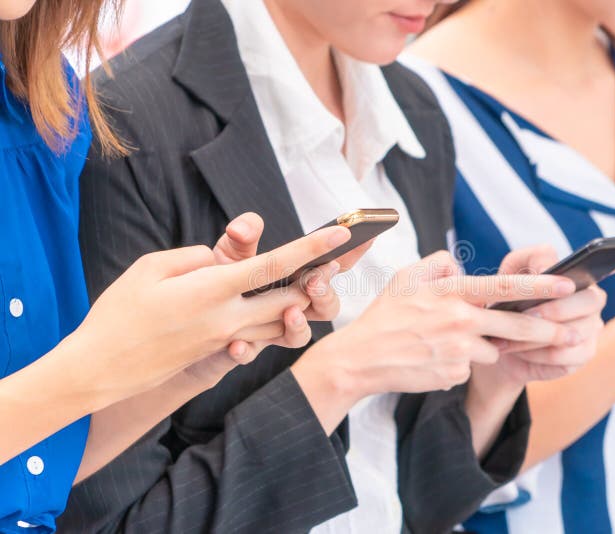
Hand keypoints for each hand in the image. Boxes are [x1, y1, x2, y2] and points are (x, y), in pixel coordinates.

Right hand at [67, 220, 352, 408]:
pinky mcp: (217, 353)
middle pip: (291, 300)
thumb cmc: (120, 311)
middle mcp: (228, 318)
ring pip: (280, 324)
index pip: (275, 266)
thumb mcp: (151, 268)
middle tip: (333, 264)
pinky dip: (273, 323)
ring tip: (313, 285)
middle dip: (316, 283)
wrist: (101, 368)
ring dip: (299, 306)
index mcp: (214, 289)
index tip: (341, 236)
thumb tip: (219, 262)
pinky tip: (276, 309)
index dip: (312, 248)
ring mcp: (225, 339)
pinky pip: (258, 337)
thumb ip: (195, 257)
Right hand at [291, 250, 580, 433]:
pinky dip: (459, 363)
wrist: (361, 359)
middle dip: (547, 330)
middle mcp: (460, 320)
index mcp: (452, 292)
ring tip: (446, 341)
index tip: (568, 285)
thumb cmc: (384, 315)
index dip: (541, 287)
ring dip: (484, 346)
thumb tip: (463, 268)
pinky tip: (434, 358)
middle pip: (517, 327)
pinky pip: (470, 367)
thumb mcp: (406, 277)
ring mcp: (458, 351)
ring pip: (492, 349)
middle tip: (568, 332)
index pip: (506, 287)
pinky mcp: (453, 375)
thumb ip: (439, 264)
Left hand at [473, 245, 606, 393]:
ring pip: (577, 331)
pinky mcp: (581, 356)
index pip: (612, 264)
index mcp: (579, 277)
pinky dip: (539, 354)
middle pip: (591, 300)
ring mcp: (591, 330)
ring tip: (512, 336)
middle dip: (557, 308)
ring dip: (540, 334)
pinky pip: (567, 356)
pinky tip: (522, 351)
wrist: (497, 344)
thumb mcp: (509, 274)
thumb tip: (548, 267)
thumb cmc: (506, 303)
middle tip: (528, 313)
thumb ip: (530, 259)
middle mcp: (591, 301)